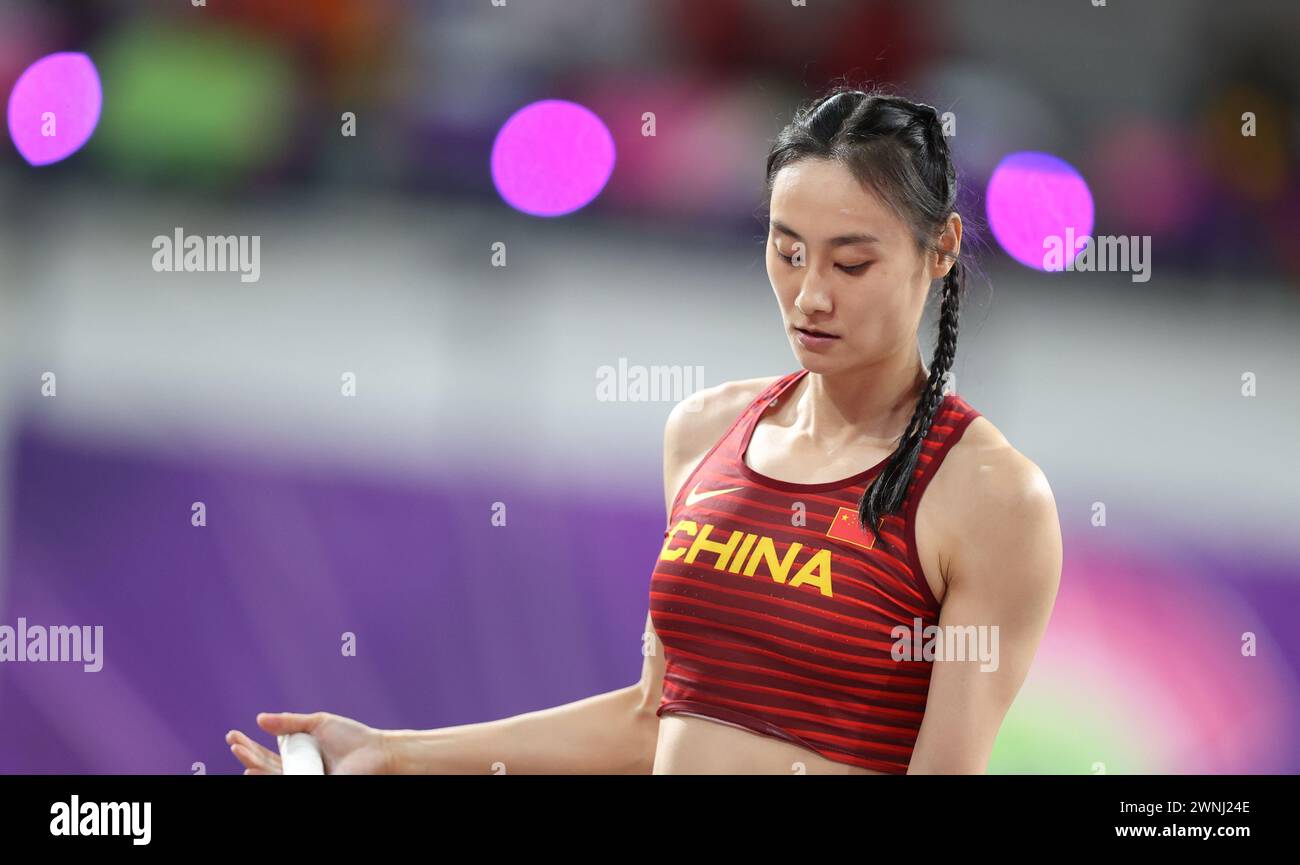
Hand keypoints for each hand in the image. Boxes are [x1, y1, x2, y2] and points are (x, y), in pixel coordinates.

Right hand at [226, 712, 392, 774]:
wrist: (376, 751)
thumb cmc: (351, 738)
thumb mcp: (317, 724)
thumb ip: (289, 722)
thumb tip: (259, 719)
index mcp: (298, 756)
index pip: (267, 755)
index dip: (249, 747)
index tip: (233, 736)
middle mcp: (298, 770)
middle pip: (266, 767)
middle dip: (247, 756)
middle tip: (233, 742)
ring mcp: (305, 779)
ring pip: (273, 777)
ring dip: (255, 768)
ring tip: (242, 758)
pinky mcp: (314, 785)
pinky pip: (289, 783)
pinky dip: (270, 778)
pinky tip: (255, 772)